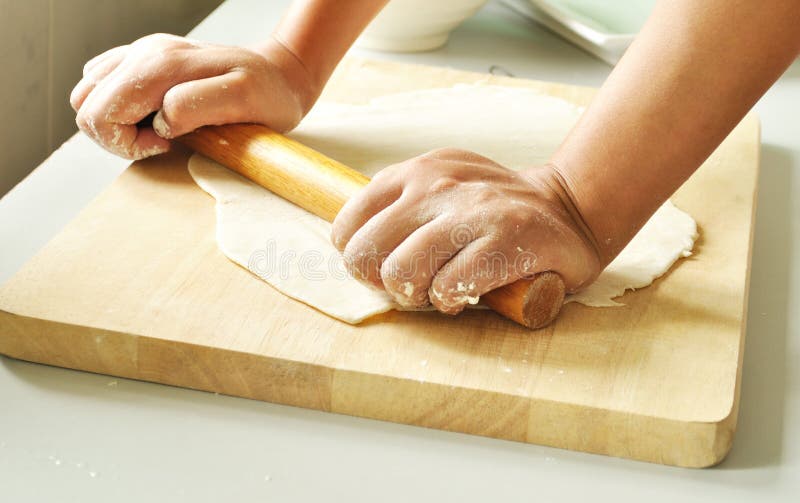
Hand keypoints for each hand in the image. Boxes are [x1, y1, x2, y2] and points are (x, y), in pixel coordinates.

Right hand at [70, 34, 313, 159]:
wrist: (282, 74)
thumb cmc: (268, 95)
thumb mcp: (245, 100)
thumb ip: (198, 105)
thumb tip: (160, 118)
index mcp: (160, 65)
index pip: (100, 113)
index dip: (125, 142)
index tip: (166, 143)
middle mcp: (144, 53)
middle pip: (86, 105)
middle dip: (115, 136)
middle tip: (161, 141)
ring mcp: (143, 53)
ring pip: (89, 95)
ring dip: (115, 122)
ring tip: (157, 129)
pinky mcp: (146, 60)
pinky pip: (104, 85)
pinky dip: (119, 108)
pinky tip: (153, 115)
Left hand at [331, 148, 602, 314]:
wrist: (568, 208)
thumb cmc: (492, 212)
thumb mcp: (440, 189)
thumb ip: (398, 209)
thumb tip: (354, 253)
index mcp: (416, 173)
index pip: (349, 228)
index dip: (362, 261)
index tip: (389, 267)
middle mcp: (438, 185)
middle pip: (365, 255)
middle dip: (384, 283)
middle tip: (414, 285)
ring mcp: (472, 210)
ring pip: (401, 273)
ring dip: (417, 296)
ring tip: (441, 291)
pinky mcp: (505, 239)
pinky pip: (448, 288)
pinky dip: (451, 301)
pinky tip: (467, 294)